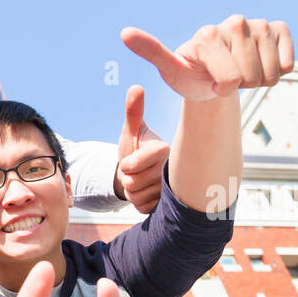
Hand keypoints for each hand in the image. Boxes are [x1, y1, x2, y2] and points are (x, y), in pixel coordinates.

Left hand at [113, 86, 168, 213]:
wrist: (144, 173)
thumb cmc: (136, 148)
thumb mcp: (131, 131)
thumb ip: (133, 112)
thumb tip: (135, 88)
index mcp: (163, 149)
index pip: (130, 166)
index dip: (124, 165)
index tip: (131, 159)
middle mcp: (172, 169)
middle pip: (132, 184)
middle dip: (127, 179)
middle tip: (136, 171)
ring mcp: (173, 189)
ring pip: (136, 198)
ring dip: (133, 192)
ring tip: (142, 180)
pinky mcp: (169, 204)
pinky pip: (143, 208)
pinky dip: (139, 203)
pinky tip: (147, 193)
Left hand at [121, 16, 294, 101]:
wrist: (214, 71)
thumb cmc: (191, 73)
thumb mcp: (171, 69)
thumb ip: (151, 51)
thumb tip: (124, 33)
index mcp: (208, 35)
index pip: (229, 80)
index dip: (221, 90)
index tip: (209, 81)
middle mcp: (234, 22)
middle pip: (251, 78)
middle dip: (239, 86)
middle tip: (224, 76)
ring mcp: (258, 23)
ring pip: (271, 74)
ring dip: (257, 81)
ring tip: (239, 70)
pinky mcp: (279, 28)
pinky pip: (288, 64)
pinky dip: (278, 71)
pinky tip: (259, 62)